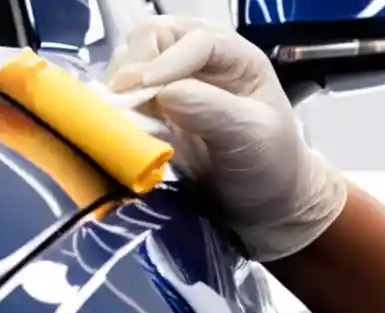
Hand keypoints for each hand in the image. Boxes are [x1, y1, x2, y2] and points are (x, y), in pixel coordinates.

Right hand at [106, 16, 347, 260]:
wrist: (263, 203)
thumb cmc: (270, 165)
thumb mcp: (251, 137)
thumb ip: (212, 110)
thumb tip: (165, 92)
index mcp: (233, 57)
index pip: (193, 39)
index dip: (167, 60)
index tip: (148, 89)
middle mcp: (198, 62)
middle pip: (153, 38)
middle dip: (136, 67)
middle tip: (128, 102)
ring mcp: (170, 85)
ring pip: (130, 64)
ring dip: (120, 88)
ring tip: (125, 119)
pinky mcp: (151, 112)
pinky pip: (121, 97)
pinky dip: (114, 109)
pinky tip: (122, 129)